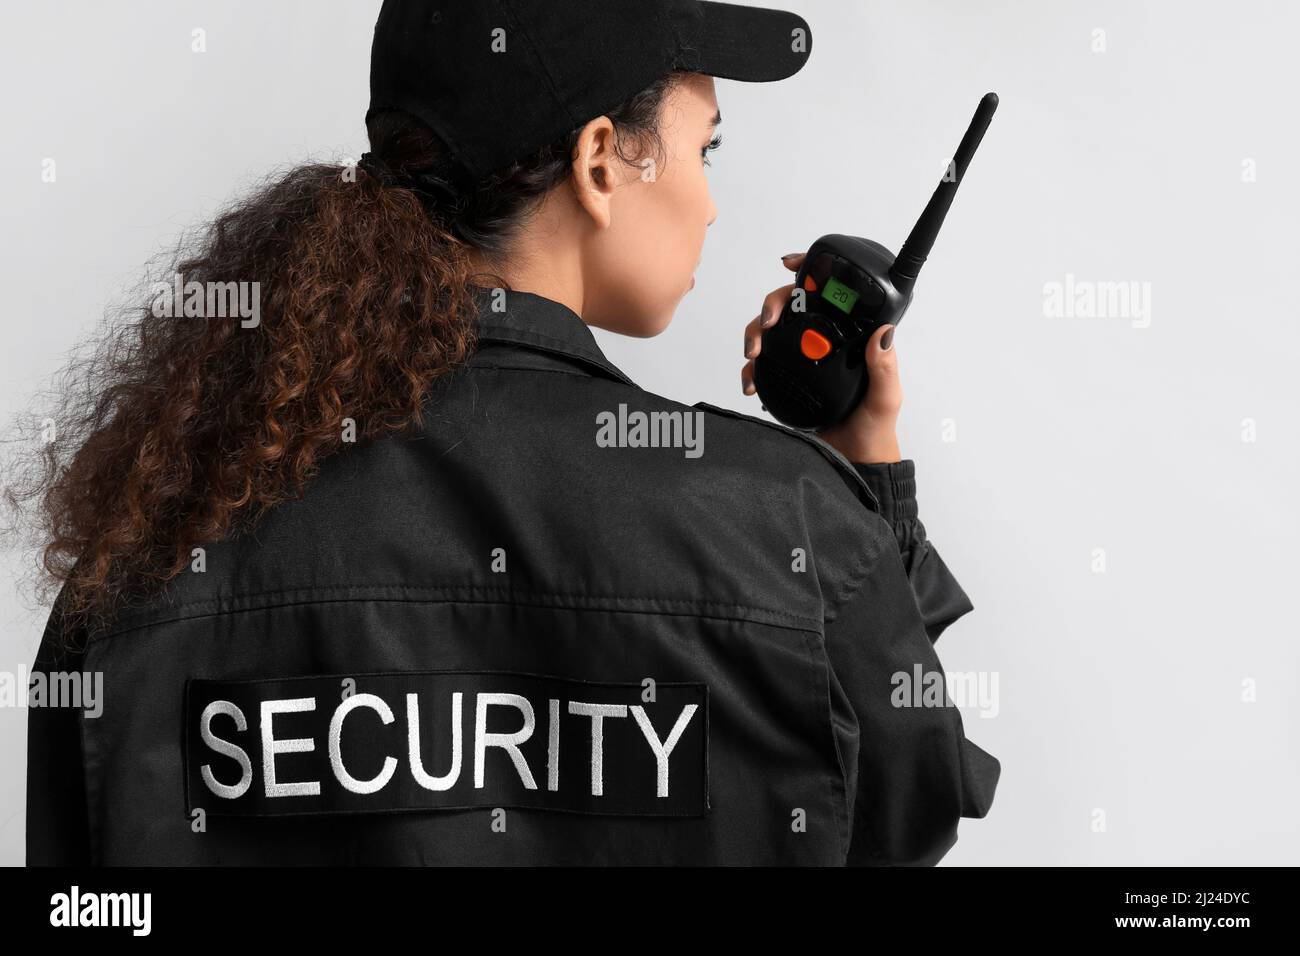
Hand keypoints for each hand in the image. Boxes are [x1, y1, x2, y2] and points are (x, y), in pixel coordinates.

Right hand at [741, 252, 902, 463]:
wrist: (853, 460)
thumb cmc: (874, 428)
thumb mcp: (886, 397)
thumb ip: (884, 367)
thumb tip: (883, 334)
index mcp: (850, 337)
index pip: (829, 295)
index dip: (809, 272)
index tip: (791, 265)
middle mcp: (823, 342)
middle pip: (791, 307)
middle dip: (772, 305)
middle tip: (768, 321)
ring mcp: (802, 361)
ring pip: (771, 333)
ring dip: (755, 333)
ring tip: (753, 351)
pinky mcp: (787, 381)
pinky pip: (762, 367)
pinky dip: (750, 369)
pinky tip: (751, 380)